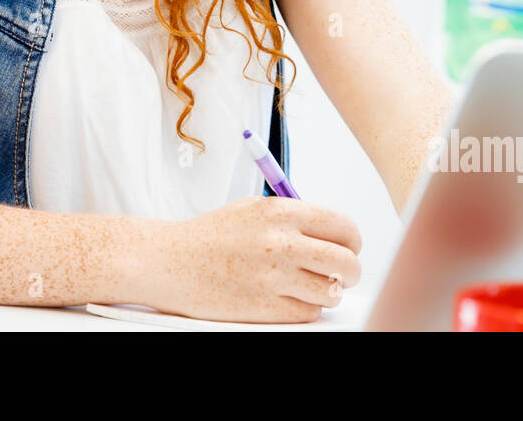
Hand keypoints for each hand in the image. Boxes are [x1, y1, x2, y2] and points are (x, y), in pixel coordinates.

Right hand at [137, 195, 361, 322]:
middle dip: (350, 271)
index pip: (343, 226)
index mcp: (280, 212)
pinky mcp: (264, 307)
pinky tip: (291, 298)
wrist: (170, 261)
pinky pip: (308, 313)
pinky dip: (306, 308)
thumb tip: (334, 232)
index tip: (348, 247)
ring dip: (328, 292)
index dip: (352, 241)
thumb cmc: (211, 235)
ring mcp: (272, 277)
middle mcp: (280, 242)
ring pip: (331, 292)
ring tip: (314, 287)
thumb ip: (294, 217)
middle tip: (342, 273)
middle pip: (346, 262)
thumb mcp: (254, 209)